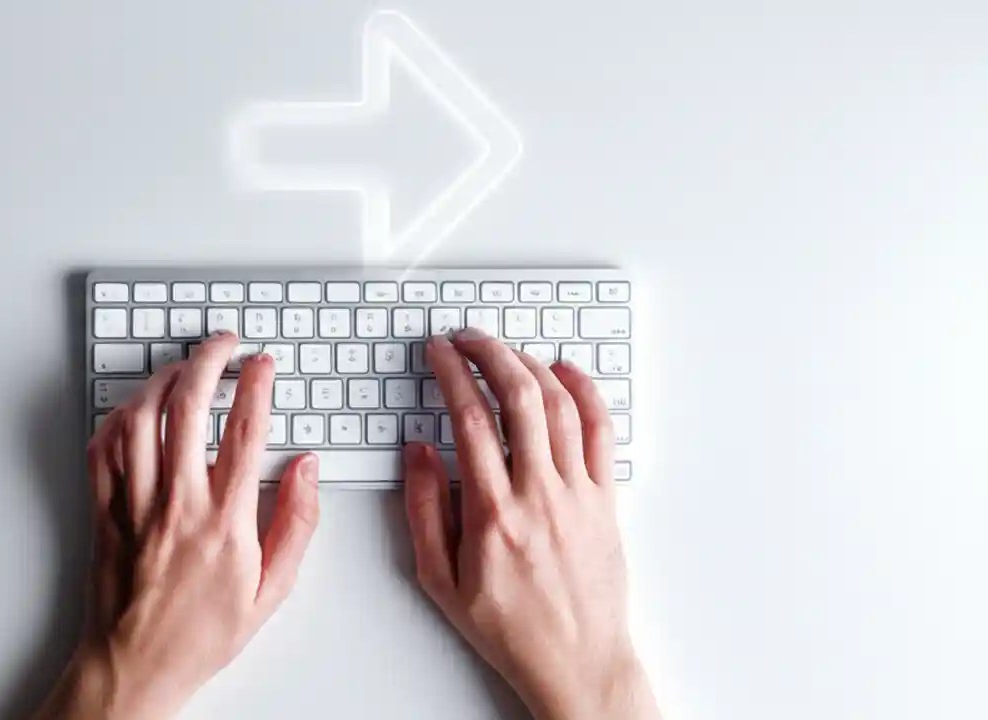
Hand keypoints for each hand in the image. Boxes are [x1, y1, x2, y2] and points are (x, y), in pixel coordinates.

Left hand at [34, 332, 319, 719]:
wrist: (135, 667)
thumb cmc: (201, 635)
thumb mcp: (272, 590)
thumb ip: (297, 524)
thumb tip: (309, 471)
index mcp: (226, 521)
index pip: (247, 431)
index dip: (258, 385)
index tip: (263, 364)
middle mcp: (179, 504)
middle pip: (190, 407)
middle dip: (209, 360)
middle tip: (223, 345)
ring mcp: (135, 504)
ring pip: (142, 418)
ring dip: (164, 379)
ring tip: (183, 367)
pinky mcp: (104, 512)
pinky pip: (103, 449)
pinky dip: (118, 417)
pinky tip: (136, 408)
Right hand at [403, 329, 658, 719]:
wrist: (576, 661)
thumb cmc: (509, 627)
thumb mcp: (440, 579)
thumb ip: (424, 510)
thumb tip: (418, 452)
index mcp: (492, 513)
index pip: (468, 420)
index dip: (451, 374)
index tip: (439, 353)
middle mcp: (538, 495)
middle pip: (517, 398)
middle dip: (489, 354)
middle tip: (468, 338)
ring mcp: (578, 495)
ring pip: (558, 406)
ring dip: (530, 365)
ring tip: (506, 351)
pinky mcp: (605, 500)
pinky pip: (600, 431)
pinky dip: (585, 392)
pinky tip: (566, 373)